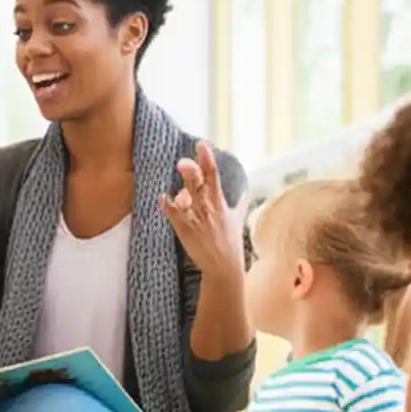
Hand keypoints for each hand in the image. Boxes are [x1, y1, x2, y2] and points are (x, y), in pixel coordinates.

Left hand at [160, 142, 250, 275]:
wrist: (224, 266)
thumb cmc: (231, 242)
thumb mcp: (238, 218)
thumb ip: (241, 202)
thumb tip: (248, 189)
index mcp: (220, 201)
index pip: (214, 175)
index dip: (207, 159)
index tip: (201, 145)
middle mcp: (208, 207)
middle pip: (199, 184)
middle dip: (192, 171)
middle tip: (184, 162)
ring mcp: (197, 218)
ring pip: (187, 197)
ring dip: (182, 186)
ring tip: (178, 175)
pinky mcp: (186, 230)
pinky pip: (175, 215)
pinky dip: (168, 206)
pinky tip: (162, 197)